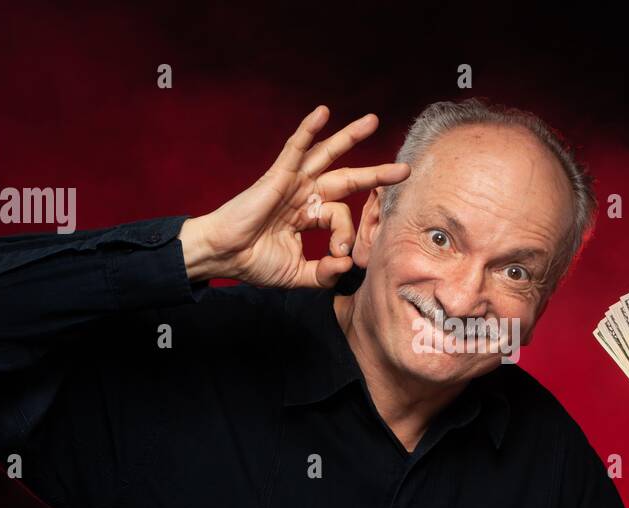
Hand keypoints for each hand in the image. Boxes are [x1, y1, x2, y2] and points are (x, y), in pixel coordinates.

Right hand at [179, 105, 410, 286]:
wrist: (224, 255)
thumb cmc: (254, 262)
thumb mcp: (298, 274)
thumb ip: (324, 272)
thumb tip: (348, 266)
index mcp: (309, 215)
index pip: (342, 217)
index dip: (347, 235)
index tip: (340, 256)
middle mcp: (304, 194)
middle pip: (347, 178)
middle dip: (376, 174)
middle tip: (405, 170)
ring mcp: (293, 181)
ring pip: (327, 154)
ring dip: (350, 136)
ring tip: (373, 121)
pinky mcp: (278, 175)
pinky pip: (296, 147)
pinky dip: (309, 129)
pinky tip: (324, 112)